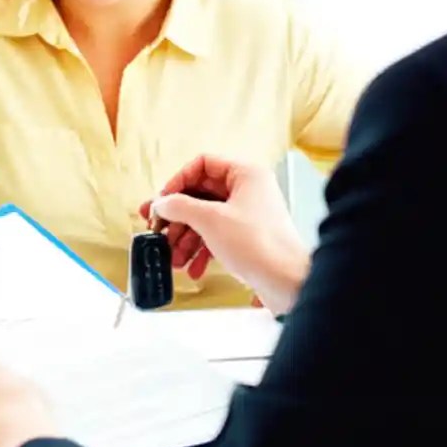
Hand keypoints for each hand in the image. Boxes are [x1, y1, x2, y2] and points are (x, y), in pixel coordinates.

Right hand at [140, 155, 307, 314]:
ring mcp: (249, 214)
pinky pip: (216, 236)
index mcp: (246, 174)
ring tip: (174, 256)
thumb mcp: (210, 220)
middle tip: (159, 229)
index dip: (178, 181)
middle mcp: (249, 190)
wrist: (287, 282)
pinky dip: (201, 250)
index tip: (163, 200)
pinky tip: (192, 268)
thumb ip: (179, 206)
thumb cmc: (261, 245)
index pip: (203, 164)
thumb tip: (161, 203)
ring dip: (186, 238)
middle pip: (201, 194)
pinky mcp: (248, 237)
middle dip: (178, 217)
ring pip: (206, 218)